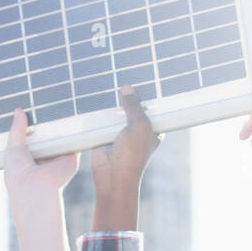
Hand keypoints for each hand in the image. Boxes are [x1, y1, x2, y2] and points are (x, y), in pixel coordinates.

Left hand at [4, 107, 79, 210]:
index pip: (29, 138)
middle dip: (44, 123)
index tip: (29, 109)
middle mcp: (43, 158)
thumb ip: (17, 130)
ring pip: (59, 137)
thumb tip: (18, 111)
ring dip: (59, 125)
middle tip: (44, 103)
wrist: (36, 187)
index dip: (29, 125)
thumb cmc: (18, 174)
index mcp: (27, 158)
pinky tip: (71, 116)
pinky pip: (73, 140)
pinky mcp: (71, 157)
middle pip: (46, 135)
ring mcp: (57, 157)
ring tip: (57, 105)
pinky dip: (73, 131)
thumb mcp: (12, 147)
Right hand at [91, 86, 160, 231]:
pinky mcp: (105, 134)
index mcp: (152, 129)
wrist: (111, 175)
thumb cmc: (132, 155)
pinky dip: (101, 113)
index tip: (149, 79)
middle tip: (128, 75)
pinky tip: (98, 98)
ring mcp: (121, 132)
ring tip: (112, 82)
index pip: (153, 108)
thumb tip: (127, 88)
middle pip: (134, 107)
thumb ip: (133, 106)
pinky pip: (103, 119)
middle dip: (131, 97)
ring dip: (114, 104)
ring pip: (117, 112)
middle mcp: (138, 130)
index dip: (150, 96)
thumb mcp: (139, 125)